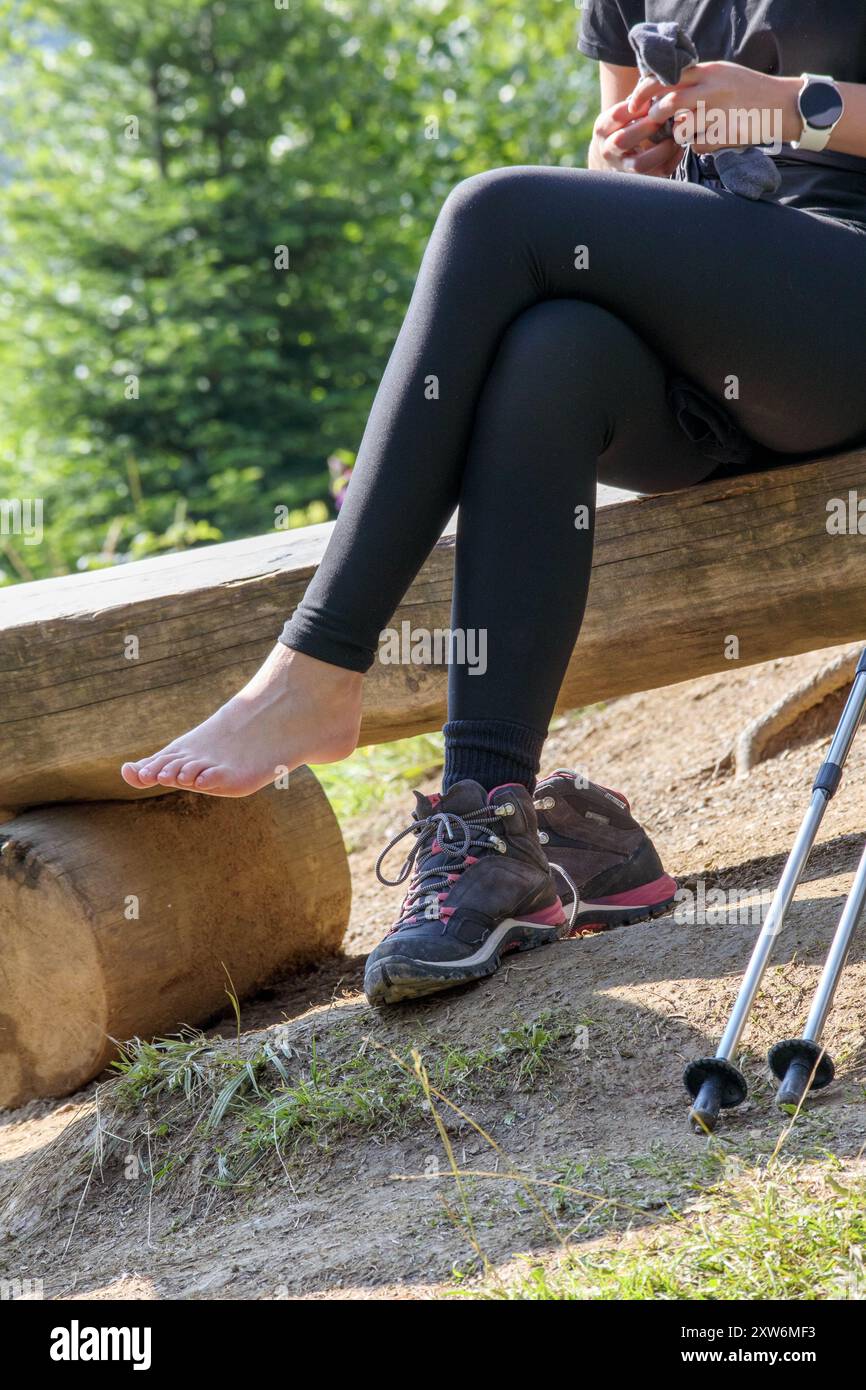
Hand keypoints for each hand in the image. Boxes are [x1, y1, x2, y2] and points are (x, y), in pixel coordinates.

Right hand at [589, 96, 682, 176]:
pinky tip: (677, 149)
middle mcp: (608, 150)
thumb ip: (635, 104)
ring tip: (673, 139)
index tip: (652, 101)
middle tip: (663, 119)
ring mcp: (621, 168)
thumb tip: (661, 87)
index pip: (616, 116)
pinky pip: (656, 174)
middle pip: (623, 140)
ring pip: (639, 164)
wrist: (609, 161)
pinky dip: (670, 161)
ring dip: (660, 150)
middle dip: (646, 128)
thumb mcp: (619, 116)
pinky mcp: (638, 180)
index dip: (637, 107)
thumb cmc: (622, 128)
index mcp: (603, 129)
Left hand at [627, 61, 800, 151]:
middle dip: (656, 116)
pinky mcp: (725, 135)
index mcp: (709, 71)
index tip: (635, 103)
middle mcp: (712, 90)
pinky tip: (711, 139)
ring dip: (678, 134)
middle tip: (654, 122)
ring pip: (681, 129)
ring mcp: (719, 114)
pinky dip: (698, 146)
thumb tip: (665, 89)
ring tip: (688, 132)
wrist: (783, 105)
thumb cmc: (750, 90)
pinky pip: (698, 145)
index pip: (667, 76)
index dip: (645, 90)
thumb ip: (697, 80)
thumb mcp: (723, 75)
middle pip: (669, 103)